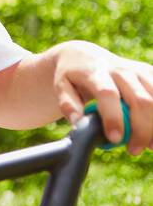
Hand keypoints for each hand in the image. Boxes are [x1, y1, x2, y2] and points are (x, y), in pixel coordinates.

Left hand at [53, 41, 152, 155]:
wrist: (85, 55)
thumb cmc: (72, 76)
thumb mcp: (62, 87)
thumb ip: (68, 104)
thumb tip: (78, 122)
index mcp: (96, 72)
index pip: (108, 94)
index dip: (114, 117)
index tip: (115, 139)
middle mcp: (121, 69)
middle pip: (141, 100)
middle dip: (141, 129)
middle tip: (133, 150)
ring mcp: (138, 70)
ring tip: (149, 146)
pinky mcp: (149, 72)